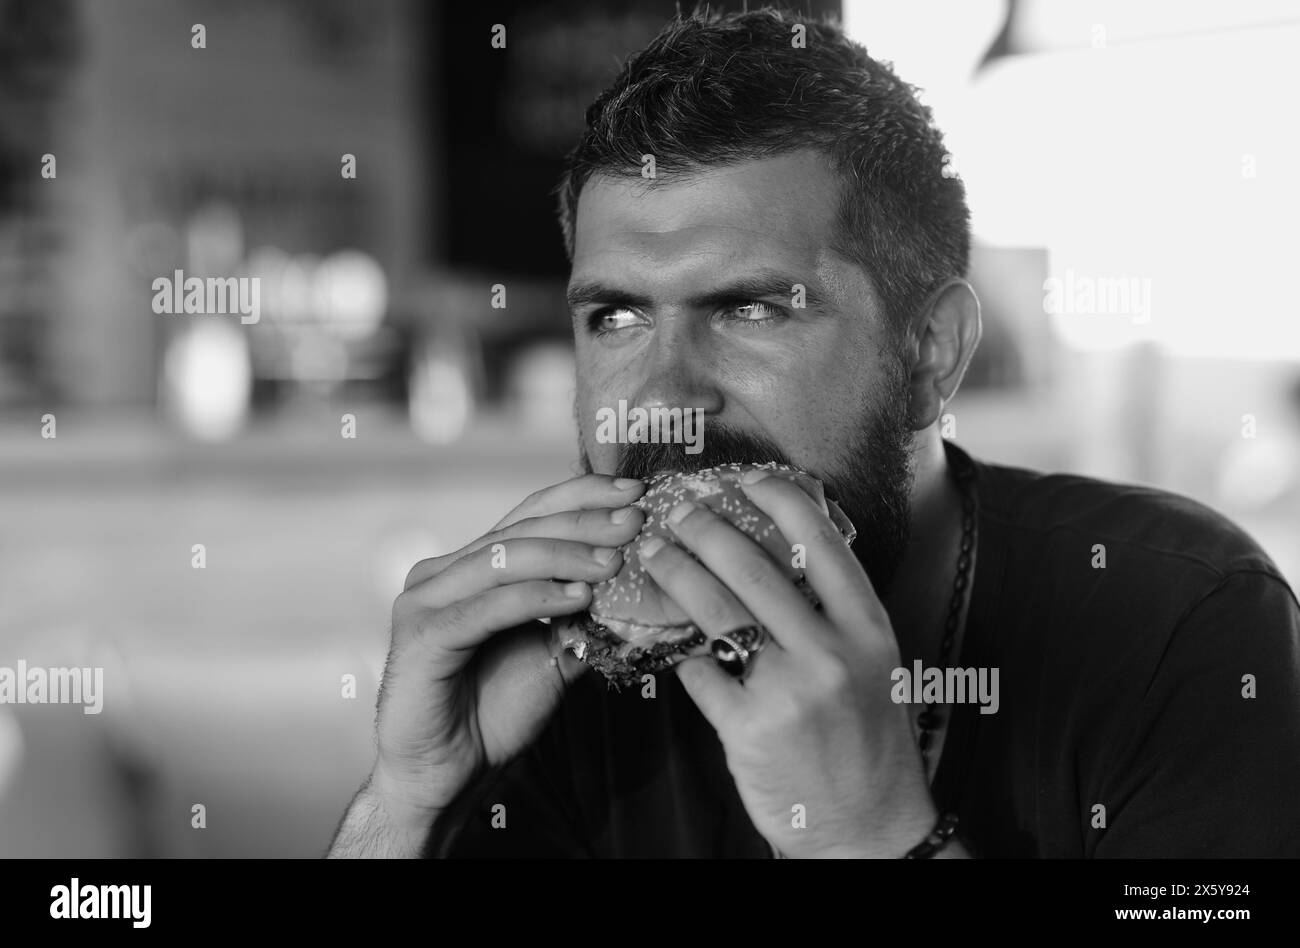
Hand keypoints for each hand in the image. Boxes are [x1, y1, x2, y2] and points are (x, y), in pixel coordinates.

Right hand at [370, 474, 645, 832]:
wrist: (442, 778)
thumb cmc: (491, 716)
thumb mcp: (552, 655)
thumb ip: (581, 617)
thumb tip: (637, 584)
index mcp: (470, 567)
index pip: (531, 513)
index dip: (583, 497)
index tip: (637, 492)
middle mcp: (443, 572)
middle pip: (521, 530)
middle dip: (584, 522)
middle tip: (635, 519)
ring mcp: (425, 599)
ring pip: (504, 559)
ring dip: (565, 556)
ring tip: (614, 560)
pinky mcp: (421, 634)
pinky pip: (487, 607)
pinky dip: (536, 597)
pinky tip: (577, 597)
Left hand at [639, 469, 937, 857]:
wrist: (869, 828)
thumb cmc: (866, 741)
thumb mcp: (873, 667)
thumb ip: (834, 616)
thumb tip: (777, 557)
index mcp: (869, 629)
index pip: (822, 542)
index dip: (779, 499)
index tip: (747, 478)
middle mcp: (833, 653)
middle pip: (754, 568)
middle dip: (704, 529)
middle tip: (675, 510)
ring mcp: (790, 692)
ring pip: (716, 611)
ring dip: (675, 573)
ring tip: (652, 553)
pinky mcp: (749, 729)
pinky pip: (698, 673)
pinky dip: (677, 651)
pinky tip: (663, 635)